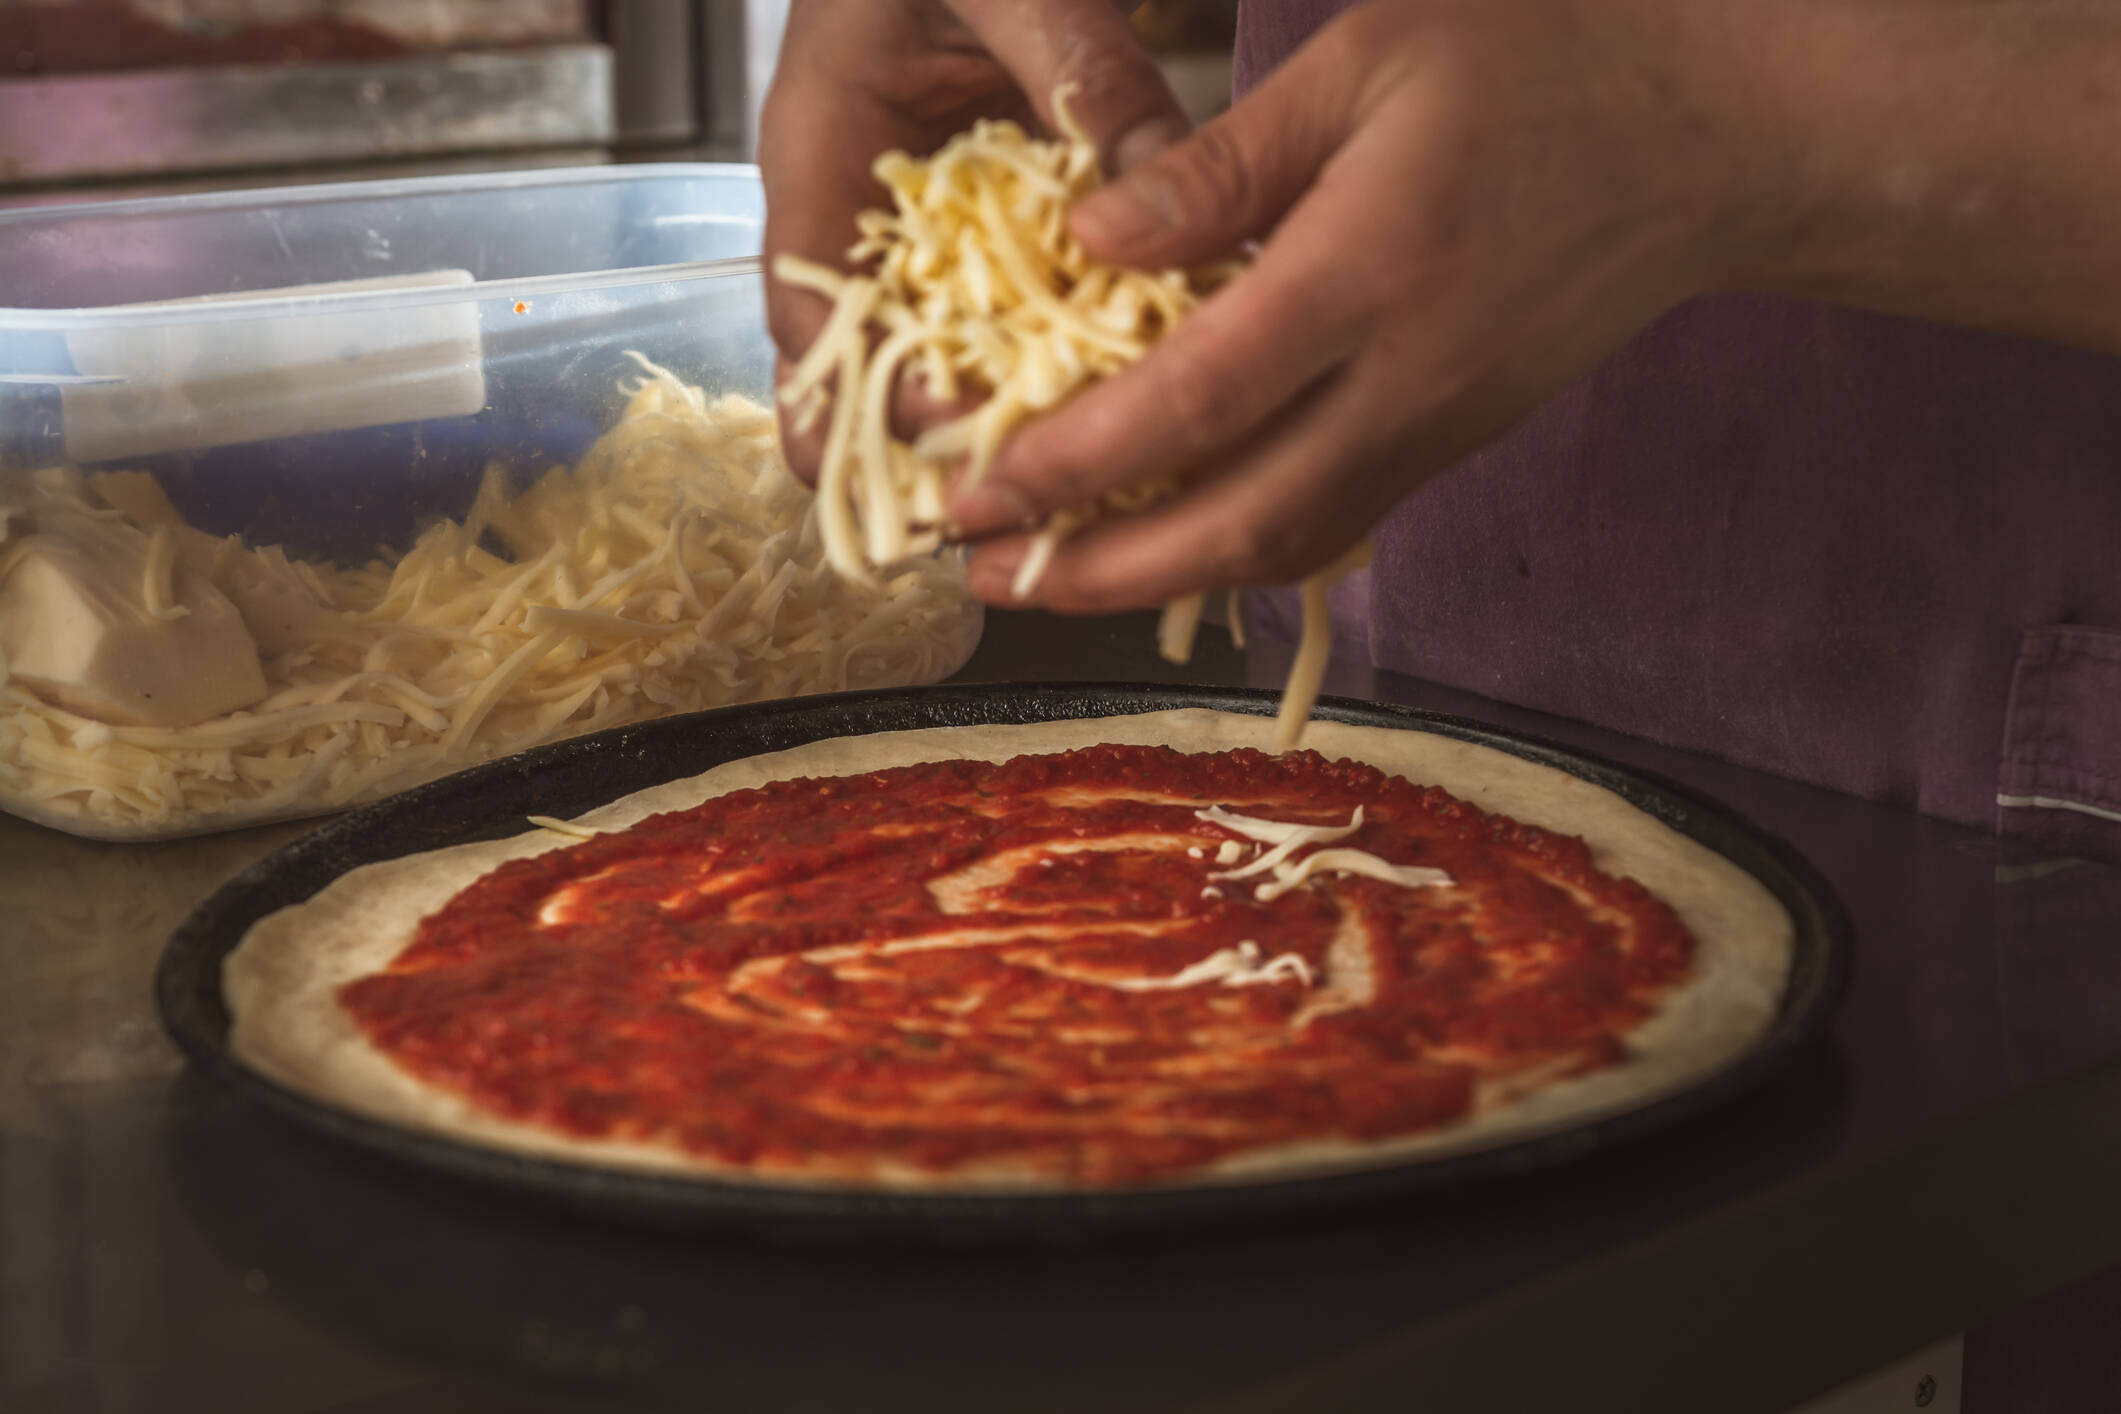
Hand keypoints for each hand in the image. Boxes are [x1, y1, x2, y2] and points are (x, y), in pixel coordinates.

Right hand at [759, 0, 1190, 481]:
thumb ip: (1080, 74)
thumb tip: (1162, 185)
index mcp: (818, 150)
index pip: (808, 301)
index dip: (860, 384)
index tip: (944, 428)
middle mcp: (851, 212)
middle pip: (845, 364)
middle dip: (893, 449)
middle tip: (964, 527)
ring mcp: (908, 235)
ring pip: (911, 363)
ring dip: (957, 433)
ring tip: (1025, 514)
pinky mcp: (973, 239)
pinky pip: (988, 325)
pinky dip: (1028, 376)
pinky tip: (1092, 431)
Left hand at [947, 0, 1772, 609]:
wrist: (1719, 138)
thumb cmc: (1545, 61)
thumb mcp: (1370, 55)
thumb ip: (1222, 163)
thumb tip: (1089, 244)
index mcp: (1372, 269)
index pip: (1198, 401)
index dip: (1074, 462)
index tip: (974, 486)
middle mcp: (1407, 380)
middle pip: (1237, 525)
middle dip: (1096, 573)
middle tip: (983, 574)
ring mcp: (1440, 426)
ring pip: (1284, 547)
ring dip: (1156, 582)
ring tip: (1048, 576)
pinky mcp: (1456, 439)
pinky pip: (1332, 525)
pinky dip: (1233, 550)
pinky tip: (1161, 537)